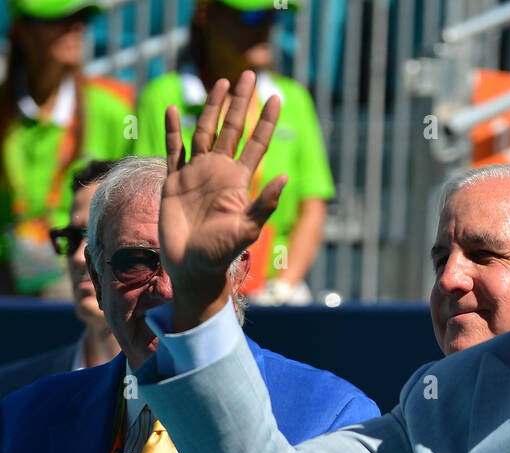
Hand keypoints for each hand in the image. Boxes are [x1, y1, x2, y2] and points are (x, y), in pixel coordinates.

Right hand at [160, 69, 286, 329]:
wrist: (192, 270)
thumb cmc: (221, 255)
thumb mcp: (246, 230)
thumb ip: (263, 204)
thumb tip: (284, 176)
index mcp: (238, 181)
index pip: (255, 143)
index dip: (265, 120)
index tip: (275, 96)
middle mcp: (218, 173)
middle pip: (232, 129)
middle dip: (241, 103)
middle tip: (250, 74)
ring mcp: (195, 175)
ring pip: (205, 132)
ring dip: (213, 108)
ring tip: (222, 83)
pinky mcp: (173, 182)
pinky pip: (173, 150)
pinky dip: (173, 130)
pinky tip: (175, 110)